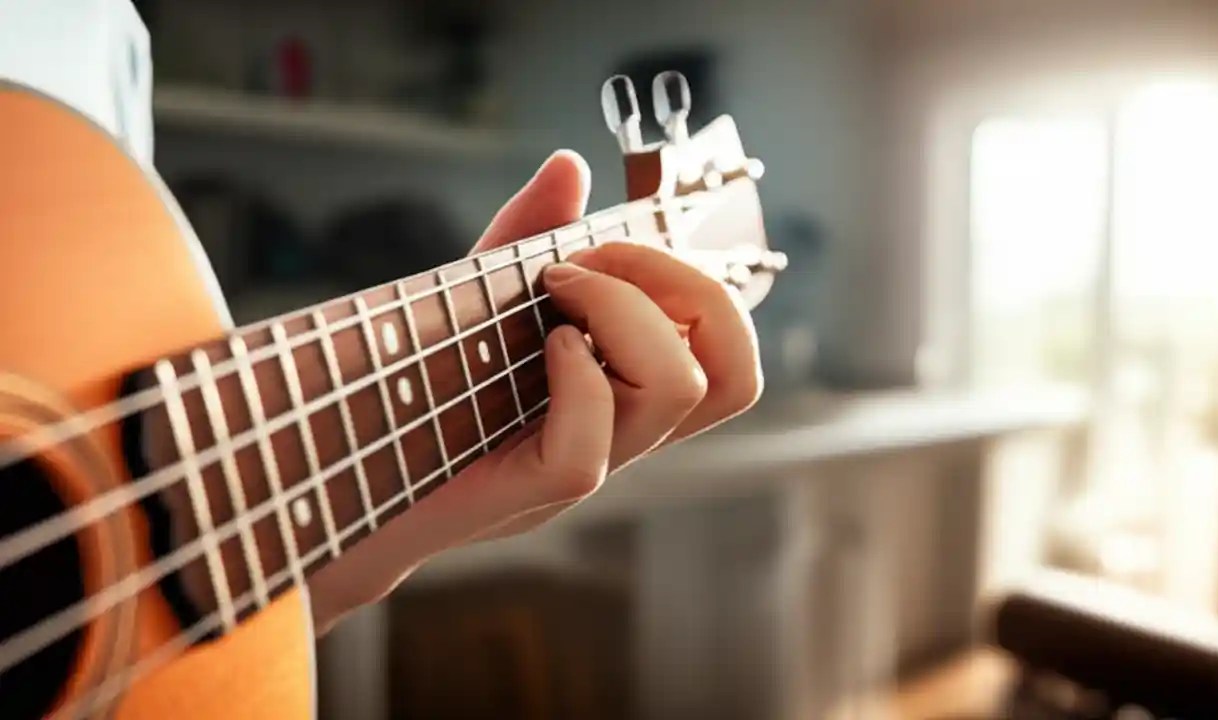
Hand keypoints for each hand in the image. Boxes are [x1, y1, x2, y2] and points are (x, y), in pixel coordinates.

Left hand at [307, 151, 762, 632]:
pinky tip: (539, 347)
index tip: (611, 248)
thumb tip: (570, 166)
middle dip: (689, 286)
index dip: (704, 285)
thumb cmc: (414, 382)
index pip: (731, 357)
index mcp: (624, 393)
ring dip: (626, 313)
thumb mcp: (478, 297)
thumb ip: (526, 238)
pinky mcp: (524, 496)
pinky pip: (588, 453)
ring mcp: (582, 472)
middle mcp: (622, 437)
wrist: (334, 466)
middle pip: (736, 377)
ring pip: (678, 396)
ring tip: (558, 296)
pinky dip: (573, 377)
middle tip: (594, 264)